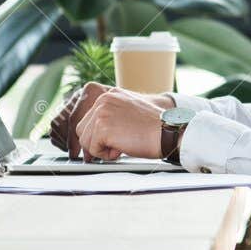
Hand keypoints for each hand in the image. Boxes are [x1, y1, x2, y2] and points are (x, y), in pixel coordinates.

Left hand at [49, 82, 170, 150]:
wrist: (168, 132)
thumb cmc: (154, 128)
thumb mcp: (129, 113)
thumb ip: (111, 117)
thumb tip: (93, 135)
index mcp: (110, 94)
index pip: (89, 119)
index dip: (98, 135)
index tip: (111, 141)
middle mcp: (103, 100)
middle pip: (83, 129)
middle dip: (96, 142)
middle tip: (117, 145)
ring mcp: (101, 113)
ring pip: (85, 140)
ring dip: (102, 149)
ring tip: (122, 146)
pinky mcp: (102, 128)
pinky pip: (93, 149)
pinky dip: (106, 155)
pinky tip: (122, 149)